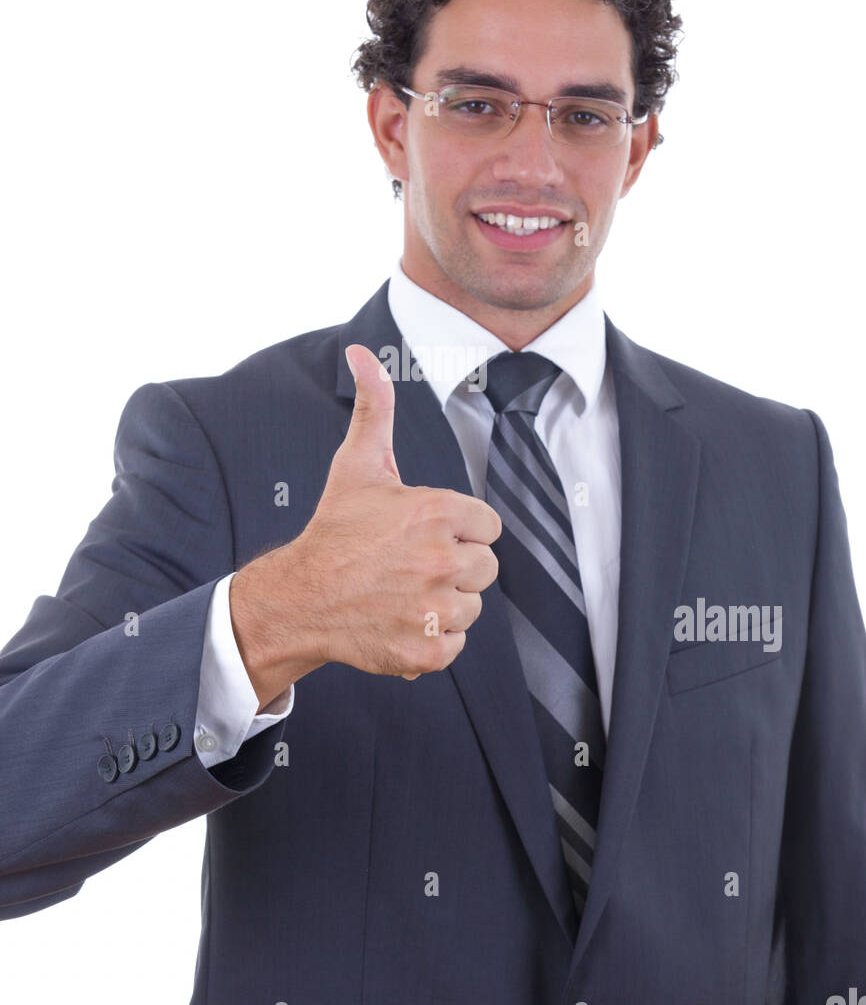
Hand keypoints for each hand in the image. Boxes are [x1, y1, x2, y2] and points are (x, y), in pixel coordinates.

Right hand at [230, 343, 500, 705]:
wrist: (299, 597)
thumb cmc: (335, 529)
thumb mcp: (358, 464)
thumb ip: (374, 406)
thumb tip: (362, 353)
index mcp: (436, 512)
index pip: (487, 526)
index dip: (458, 530)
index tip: (423, 534)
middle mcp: (441, 561)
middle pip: (485, 568)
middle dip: (454, 567)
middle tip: (409, 565)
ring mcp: (435, 610)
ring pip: (472, 607)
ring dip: (444, 604)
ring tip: (403, 592)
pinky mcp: (427, 651)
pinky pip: (456, 645)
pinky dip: (433, 640)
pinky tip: (401, 621)